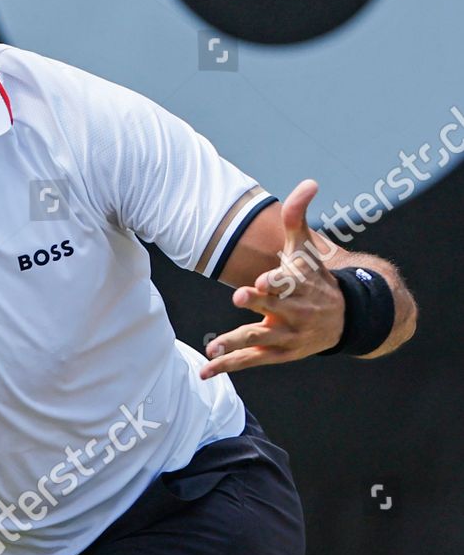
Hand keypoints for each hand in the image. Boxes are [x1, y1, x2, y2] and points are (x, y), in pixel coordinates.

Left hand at [200, 179, 344, 378]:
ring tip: (213, 349)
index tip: (261, 281)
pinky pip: (252, 361)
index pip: (287, 283)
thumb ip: (298, 217)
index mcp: (299, 285)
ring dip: (236, 344)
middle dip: (258, 305)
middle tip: (240, 298)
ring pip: (261, 340)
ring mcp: (288, 336)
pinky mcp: (280, 353)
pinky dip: (228, 366)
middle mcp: (295, 312)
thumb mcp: (307, 249)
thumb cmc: (316, 278)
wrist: (348, 318)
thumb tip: (309, 182)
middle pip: (275, 309)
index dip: (274, 282)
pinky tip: (206, 371)